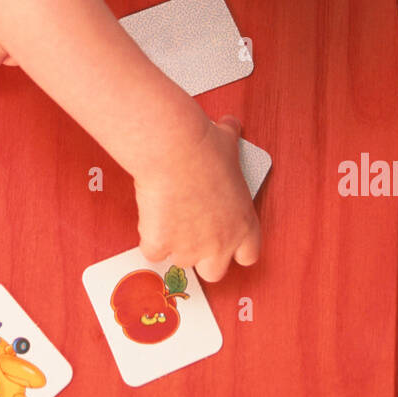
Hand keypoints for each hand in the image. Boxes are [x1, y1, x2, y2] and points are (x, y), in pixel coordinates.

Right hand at [134, 115, 259, 282]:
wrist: (174, 151)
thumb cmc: (203, 146)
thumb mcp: (227, 143)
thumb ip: (231, 140)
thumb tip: (230, 124)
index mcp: (243, 225)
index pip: (248, 255)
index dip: (235, 248)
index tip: (223, 237)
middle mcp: (219, 244)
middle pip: (214, 272)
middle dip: (202, 259)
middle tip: (191, 235)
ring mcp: (189, 248)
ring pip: (180, 261)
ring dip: (173, 245)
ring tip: (167, 217)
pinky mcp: (161, 245)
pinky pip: (152, 252)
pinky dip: (149, 238)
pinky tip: (150, 217)